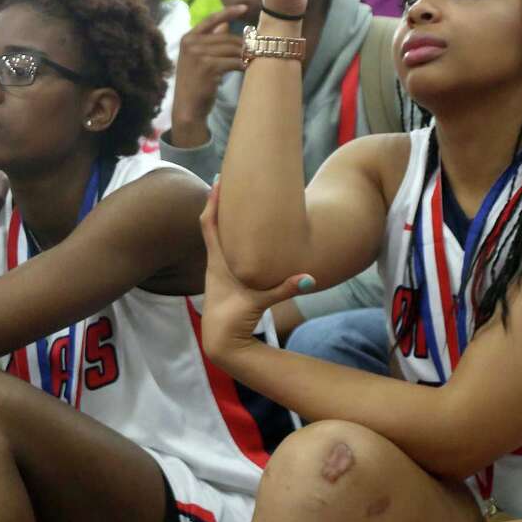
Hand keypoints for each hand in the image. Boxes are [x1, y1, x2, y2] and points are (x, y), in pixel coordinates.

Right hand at [169, 6, 247, 147]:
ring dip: (246, 55)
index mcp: (188, 38)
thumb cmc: (195, 83)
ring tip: (255, 58)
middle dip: (244, 44)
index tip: (244, 8)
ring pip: (232, 49)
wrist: (187, 107)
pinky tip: (248, 69)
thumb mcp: (198, 58)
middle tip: (258, 48)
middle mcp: (191, 43)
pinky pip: (233, 62)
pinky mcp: (208, 67)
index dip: (228, 12)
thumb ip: (210, 40)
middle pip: (226, 37)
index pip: (211, 20)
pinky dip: (243, 65)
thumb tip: (225, 23)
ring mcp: (199, 55)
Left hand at [199, 181, 311, 364]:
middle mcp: (214, 263)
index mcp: (217, 262)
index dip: (214, 201)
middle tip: (228, 181)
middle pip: (211, 224)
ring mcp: (217, 272)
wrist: (220, 343)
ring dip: (224, 219)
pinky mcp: (223, 281)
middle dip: (218, 203)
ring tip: (235, 202)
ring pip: (217, 238)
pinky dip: (230, 239)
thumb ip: (284, 289)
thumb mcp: (259, 302)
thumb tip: (310, 278)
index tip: (219, 179)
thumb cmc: (232, 320)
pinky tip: (242, 236)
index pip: (210, 223)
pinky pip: (224, 251)